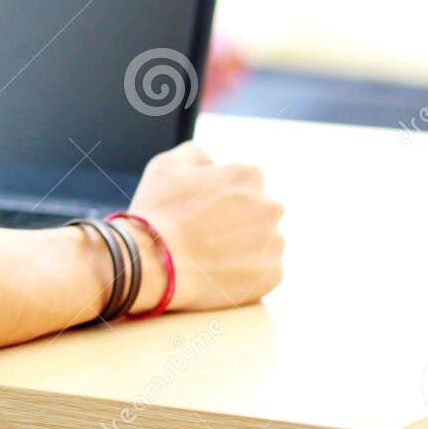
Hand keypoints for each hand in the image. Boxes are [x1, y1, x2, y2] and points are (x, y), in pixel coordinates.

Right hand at [125, 141, 284, 313]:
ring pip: (263, 240)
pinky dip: (246, 271)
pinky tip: (217, 271)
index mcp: (247, 175)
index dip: (221, 194)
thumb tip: (211, 163)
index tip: (202, 208)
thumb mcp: (166, 165)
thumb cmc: (157, 214)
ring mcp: (273, 242)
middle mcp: (269, 206)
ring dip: (244, 245)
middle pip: (258, 210)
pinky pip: (264, 270)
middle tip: (205, 232)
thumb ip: (196, 154)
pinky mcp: (272, 274)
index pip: (245, 180)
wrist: (154, 267)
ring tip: (209, 254)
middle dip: (238, 218)